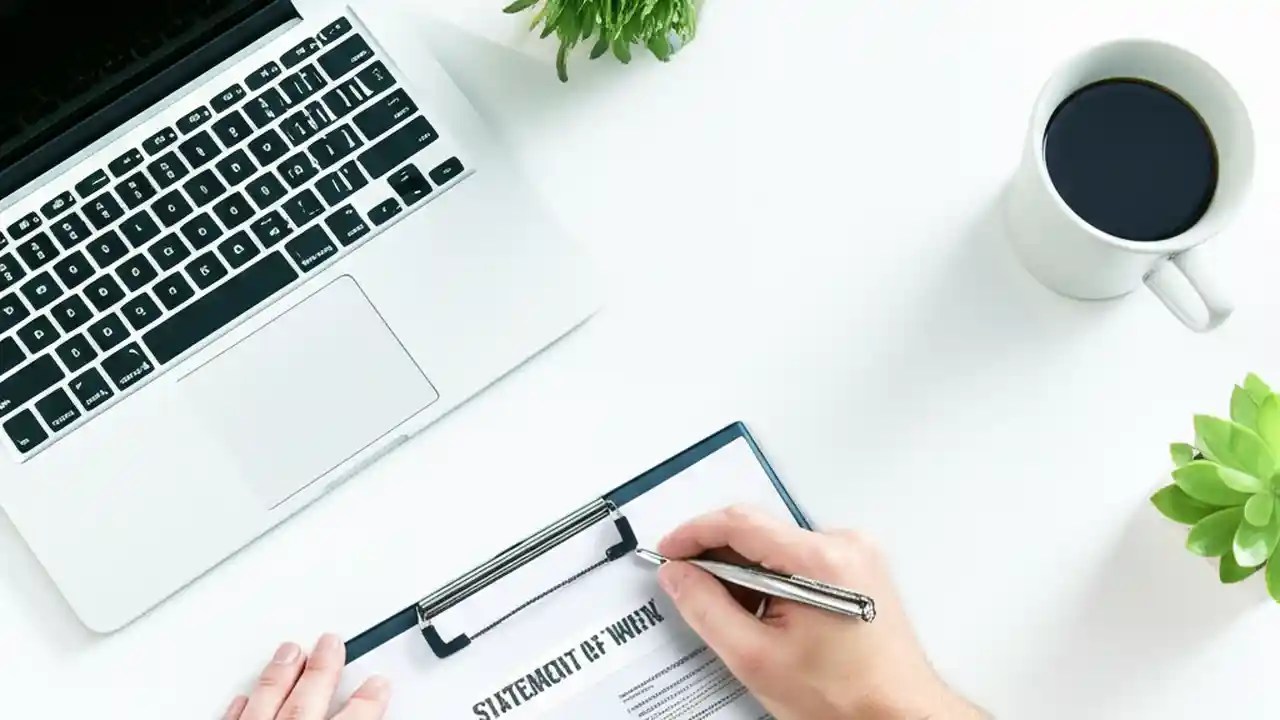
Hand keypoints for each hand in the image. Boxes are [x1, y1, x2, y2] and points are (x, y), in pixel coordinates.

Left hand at [224, 634, 389, 719]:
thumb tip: (370, 715)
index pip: (353, 719)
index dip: (368, 700)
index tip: (377, 685)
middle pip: (306, 701)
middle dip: (322, 669)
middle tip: (331, 643)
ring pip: (265, 702)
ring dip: (279, 676)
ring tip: (289, 651)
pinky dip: (239, 709)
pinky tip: (243, 697)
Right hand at [657, 506, 982, 719]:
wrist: (898, 716)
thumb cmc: (847, 698)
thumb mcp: (756, 658)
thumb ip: (706, 609)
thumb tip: (679, 576)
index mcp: (820, 561)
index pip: (740, 522)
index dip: (694, 533)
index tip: (670, 550)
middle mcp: (845, 546)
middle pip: (759, 531)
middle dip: (719, 559)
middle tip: (695, 590)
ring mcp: (856, 554)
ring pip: (778, 546)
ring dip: (749, 574)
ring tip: (746, 620)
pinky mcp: (860, 567)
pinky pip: (801, 558)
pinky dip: (775, 579)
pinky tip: (772, 616)